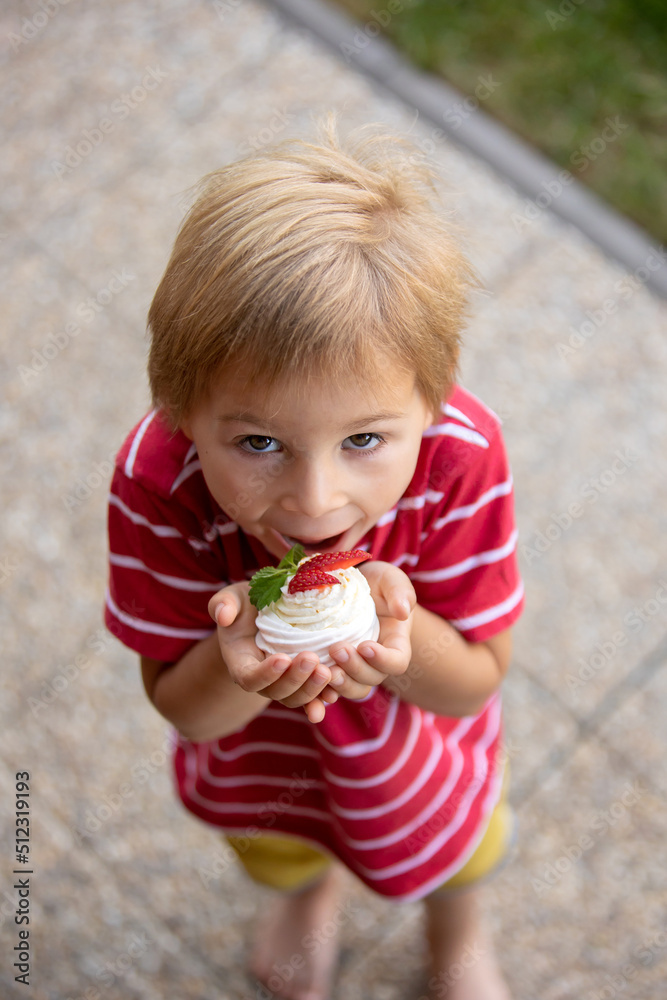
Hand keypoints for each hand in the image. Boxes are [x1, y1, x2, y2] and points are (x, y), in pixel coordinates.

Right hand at [208, 583, 344, 723]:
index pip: (249, 678)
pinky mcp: (302, 682)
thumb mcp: (234, 598)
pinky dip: (322, 699)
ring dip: (312, 690)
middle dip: (295, 679)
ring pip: (295, 698)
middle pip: (276, 691)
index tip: (282, 658)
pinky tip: (334, 694)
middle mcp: (262, 679)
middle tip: (311, 659)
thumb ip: (223, 603)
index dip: (265, 673)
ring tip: (328, 671)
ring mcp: (283, 683)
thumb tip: (222, 616)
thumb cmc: (248, 605)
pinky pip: (311, 697)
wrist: (266, 615)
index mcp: (241, 663)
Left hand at [328, 561, 415, 699]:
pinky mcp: (335, 668)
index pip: (397, 662)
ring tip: (324, 670)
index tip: (365, 646)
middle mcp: (377, 662)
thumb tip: (402, 612)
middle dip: (354, 668)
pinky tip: (309, 681)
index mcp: (395, 644)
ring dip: (339, 684)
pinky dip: (322, 690)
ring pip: (352, 688)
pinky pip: (330, 687)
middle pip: (372, 678)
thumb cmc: (376, 584)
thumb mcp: (389, 580)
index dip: (383, 660)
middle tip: (336, 649)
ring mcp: (355, 668)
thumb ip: (399, 592)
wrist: (351, 588)